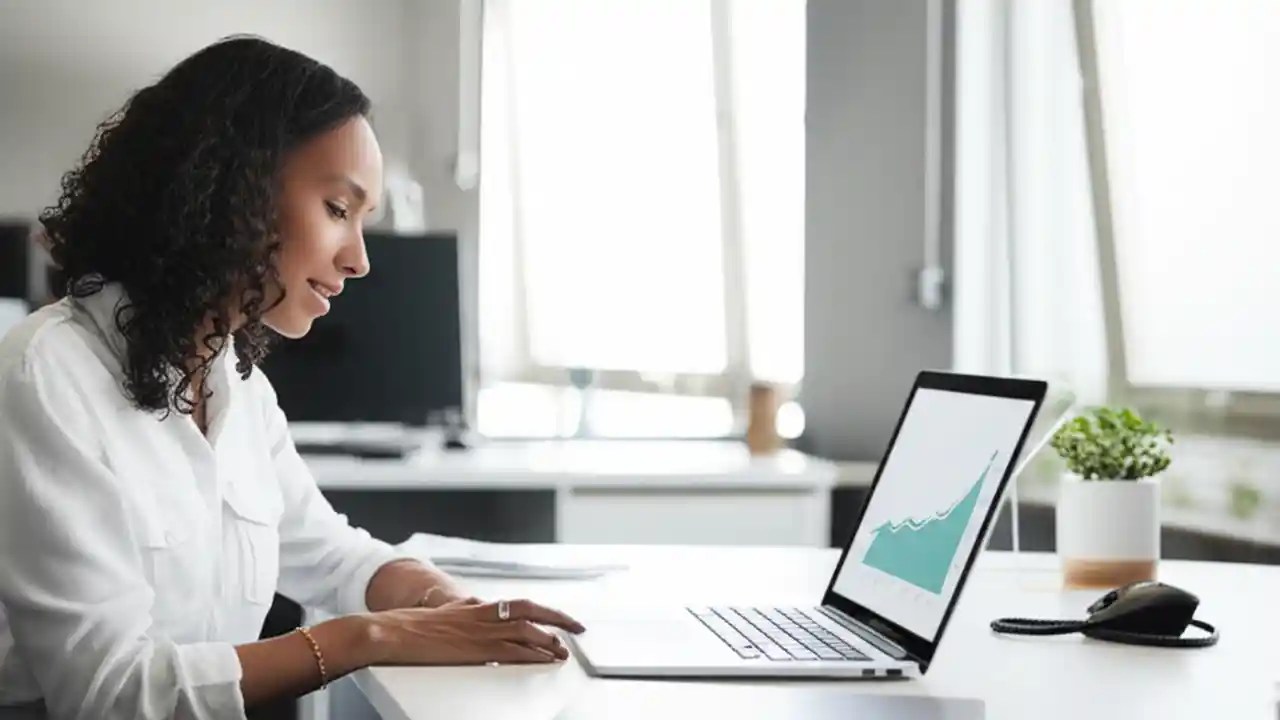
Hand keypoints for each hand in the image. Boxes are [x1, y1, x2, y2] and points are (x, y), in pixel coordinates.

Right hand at [365, 598, 586, 666]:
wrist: (391, 632)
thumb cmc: (409, 627)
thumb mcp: (442, 613)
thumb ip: (463, 612)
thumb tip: (474, 607)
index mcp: (476, 607)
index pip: (518, 604)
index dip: (541, 610)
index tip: (556, 617)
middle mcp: (482, 614)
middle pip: (530, 610)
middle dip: (557, 617)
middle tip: (577, 627)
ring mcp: (480, 631)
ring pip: (526, 631)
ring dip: (549, 640)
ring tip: (564, 650)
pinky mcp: (476, 649)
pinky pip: (513, 651)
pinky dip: (533, 654)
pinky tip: (545, 660)